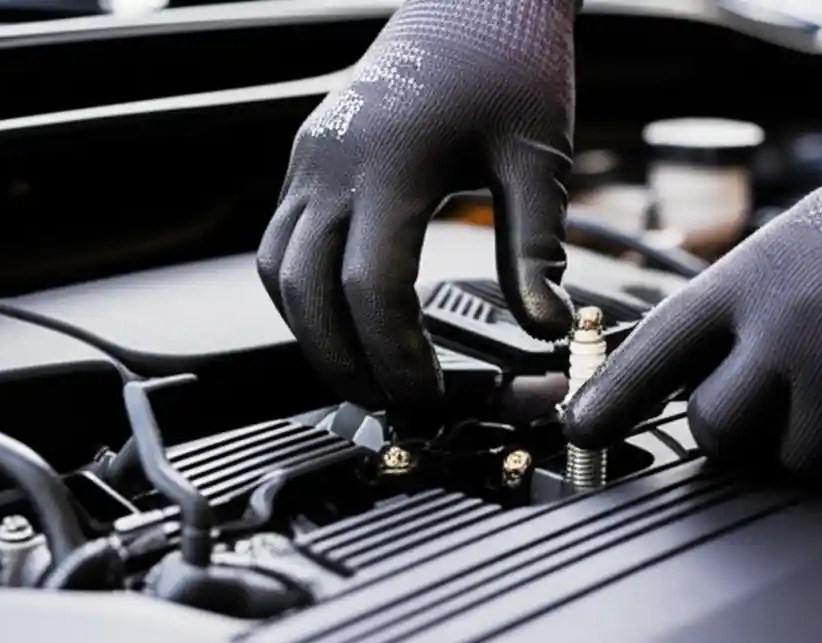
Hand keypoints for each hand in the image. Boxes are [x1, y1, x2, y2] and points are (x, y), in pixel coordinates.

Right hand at [258, 0, 577, 431]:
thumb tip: (543, 327)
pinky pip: (280, 242)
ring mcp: (310, 157)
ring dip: (314, 334)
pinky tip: (344, 317)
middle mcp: (332, 162)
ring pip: (278, 272)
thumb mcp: (538, 157)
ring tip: (369, 372)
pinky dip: (304, 294)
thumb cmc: (511, 60)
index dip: (398, 356)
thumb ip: (536, 247)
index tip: (432, 394)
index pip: (373, 288)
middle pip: (308, 294)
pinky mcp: (308, 155)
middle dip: (348, 364)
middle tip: (396, 404)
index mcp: (390, 162)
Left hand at [563, 104, 821, 485]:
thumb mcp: (793, 242)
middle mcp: (780, 334)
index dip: (610, 399)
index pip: (653, 353)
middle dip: (739, 434)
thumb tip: (701, 369)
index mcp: (744, 284)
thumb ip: (743, 305)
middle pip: (718, 431)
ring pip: (796, 461)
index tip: (584, 429)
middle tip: (777, 406)